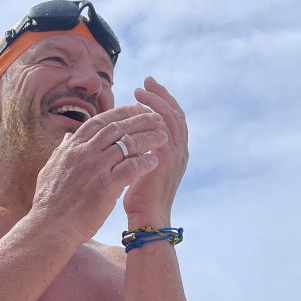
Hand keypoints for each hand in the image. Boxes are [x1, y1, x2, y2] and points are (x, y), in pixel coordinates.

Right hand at [31, 103, 168, 242]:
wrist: (50, 226)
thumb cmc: (50, 203)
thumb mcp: (50, 169)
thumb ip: (61, 151)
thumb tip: (66, 137)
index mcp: (72, 148)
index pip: (99, 122)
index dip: (119, 113)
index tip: (134, 110)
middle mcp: (84, 153)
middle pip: (117, 128)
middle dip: (139, 120)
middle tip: (156, 117)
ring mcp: (95, 168)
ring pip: (127, 144)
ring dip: (148, 138)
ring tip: (163, 136)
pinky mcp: (105, 186)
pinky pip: (131, 168)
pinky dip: (144, 162)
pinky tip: (154, 161)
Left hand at [123, 77, 188, 225]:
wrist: (146, 220)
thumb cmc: (138, 198)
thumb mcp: (137, 168)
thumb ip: (136, 152)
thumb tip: (121, 139)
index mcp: (173, 152)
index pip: (170, 120)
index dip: (160, 102)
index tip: (145, 88)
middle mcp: (179, 151)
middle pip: (175, 114)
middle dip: (161, 95)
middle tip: (147, 80)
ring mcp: (175, 155)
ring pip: (172, 119)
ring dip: (157, 101)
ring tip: (142, 90)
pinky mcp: (167, 161)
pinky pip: (165, 131)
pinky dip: (155, 117)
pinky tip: (141, 109)